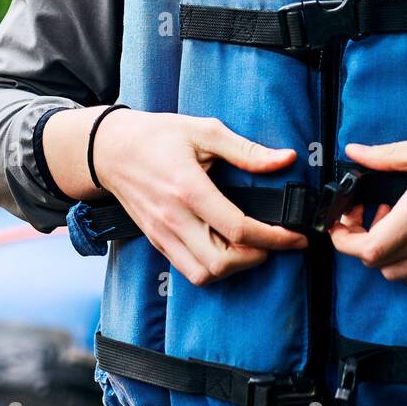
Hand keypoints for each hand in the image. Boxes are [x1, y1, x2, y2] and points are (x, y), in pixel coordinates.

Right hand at [57, 108, 307, 286]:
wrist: (110, 150)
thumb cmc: (157, 136)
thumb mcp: (204, 131)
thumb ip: (247, 150)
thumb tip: (286, 159)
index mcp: (189, 189)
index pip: (238, 228)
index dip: (275, 237)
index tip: (296, 237)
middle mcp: (174, 218)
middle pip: (221, 262)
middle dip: (257, 257)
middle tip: (275, 241)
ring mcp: (163, 234)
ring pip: (204, 274)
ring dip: (234, 267)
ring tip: (251, 246)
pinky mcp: (157, 241)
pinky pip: (188, 269)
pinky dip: (213, 268)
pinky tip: (227, 247)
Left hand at [328, 132, 406, 287]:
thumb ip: (390, 154)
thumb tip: (356, 152)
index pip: (366, 249)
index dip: (345, 237)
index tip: (344, 216)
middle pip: (377, 264)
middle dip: (360, 242)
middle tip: (366, 212)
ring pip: (398, 274)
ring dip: (384, 253)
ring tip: (394, 220)